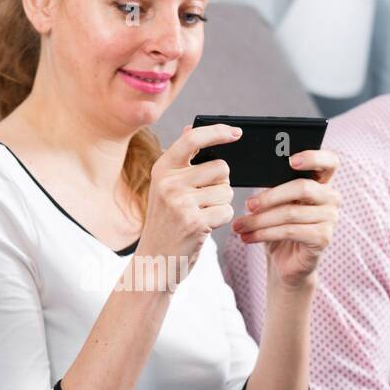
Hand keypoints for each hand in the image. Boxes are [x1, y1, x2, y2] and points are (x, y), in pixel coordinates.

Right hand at [133, 125, 240, 280]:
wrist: (154, 262)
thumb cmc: (165, 223)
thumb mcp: (164, 188)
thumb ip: (180, 161)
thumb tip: (190, 128)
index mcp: (162, 170)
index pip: (192, 139)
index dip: (217, 132)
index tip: (236, 133)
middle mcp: (168, 184)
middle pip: (220, 167)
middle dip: (221, 183)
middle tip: (203, 199)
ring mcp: (180, 203)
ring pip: (226, 190)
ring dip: (221, 204)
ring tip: (200, 215)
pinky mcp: (194, 222)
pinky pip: (226, 211)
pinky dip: (221, 219)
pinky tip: (204, 226)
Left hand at [231, 148, 340, 287]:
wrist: (286, 262)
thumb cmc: (280, 228)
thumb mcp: (275, 204)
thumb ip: (274, 186)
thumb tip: (256, 172)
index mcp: (322, 183)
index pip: (329, 161)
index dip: (313, 157)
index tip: (291, 160)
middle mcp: (331, 198)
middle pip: (303, 188)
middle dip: (270, 197)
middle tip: (248, 204)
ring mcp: (330, 219)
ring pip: (291, 212)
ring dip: (260, 220)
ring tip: (239, 226)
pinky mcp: (323, 238)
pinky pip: (290, 231)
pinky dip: (264, 234)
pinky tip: (249, 237)